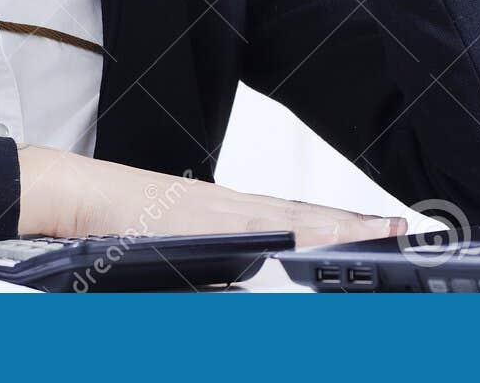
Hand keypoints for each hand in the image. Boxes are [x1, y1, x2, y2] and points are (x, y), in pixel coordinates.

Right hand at [17, 145, 405, 247]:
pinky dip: (291, 229)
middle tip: (400, 229)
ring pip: (291, 218)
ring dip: (335, 226)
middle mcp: (232, 211)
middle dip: (354, 227)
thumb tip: (241, 283)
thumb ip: (217, 261)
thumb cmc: (123, 224)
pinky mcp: (202, 220)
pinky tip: (316, 235)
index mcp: (230, 217)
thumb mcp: (181, 243)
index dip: (344, 227)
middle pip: (306, 218)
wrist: (80, 196)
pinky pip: (257, 226)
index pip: (300, 221)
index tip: (384, 229)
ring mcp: (220, 214)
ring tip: (378, 230)